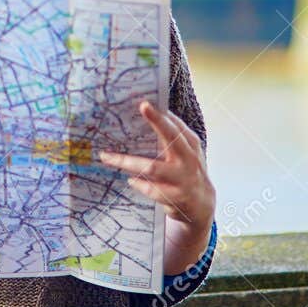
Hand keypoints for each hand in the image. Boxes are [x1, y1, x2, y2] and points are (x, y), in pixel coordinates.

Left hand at [98, 100, 215, 258]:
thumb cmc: (187, 169)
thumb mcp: (185, 151)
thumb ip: (171, 134)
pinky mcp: (175, 196)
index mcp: (190, 143)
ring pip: (151, 167)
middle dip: (157, 122)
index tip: (144, 102)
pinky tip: (130, 180)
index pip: (175, 124)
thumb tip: (145, 110)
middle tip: (140, 109)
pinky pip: (150, 189)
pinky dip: (138, 183)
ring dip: (126, 161)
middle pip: (171, 137)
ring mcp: (182, 178)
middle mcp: (188, 159)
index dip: (160, 114)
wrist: (201, 203)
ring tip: (106, 156)